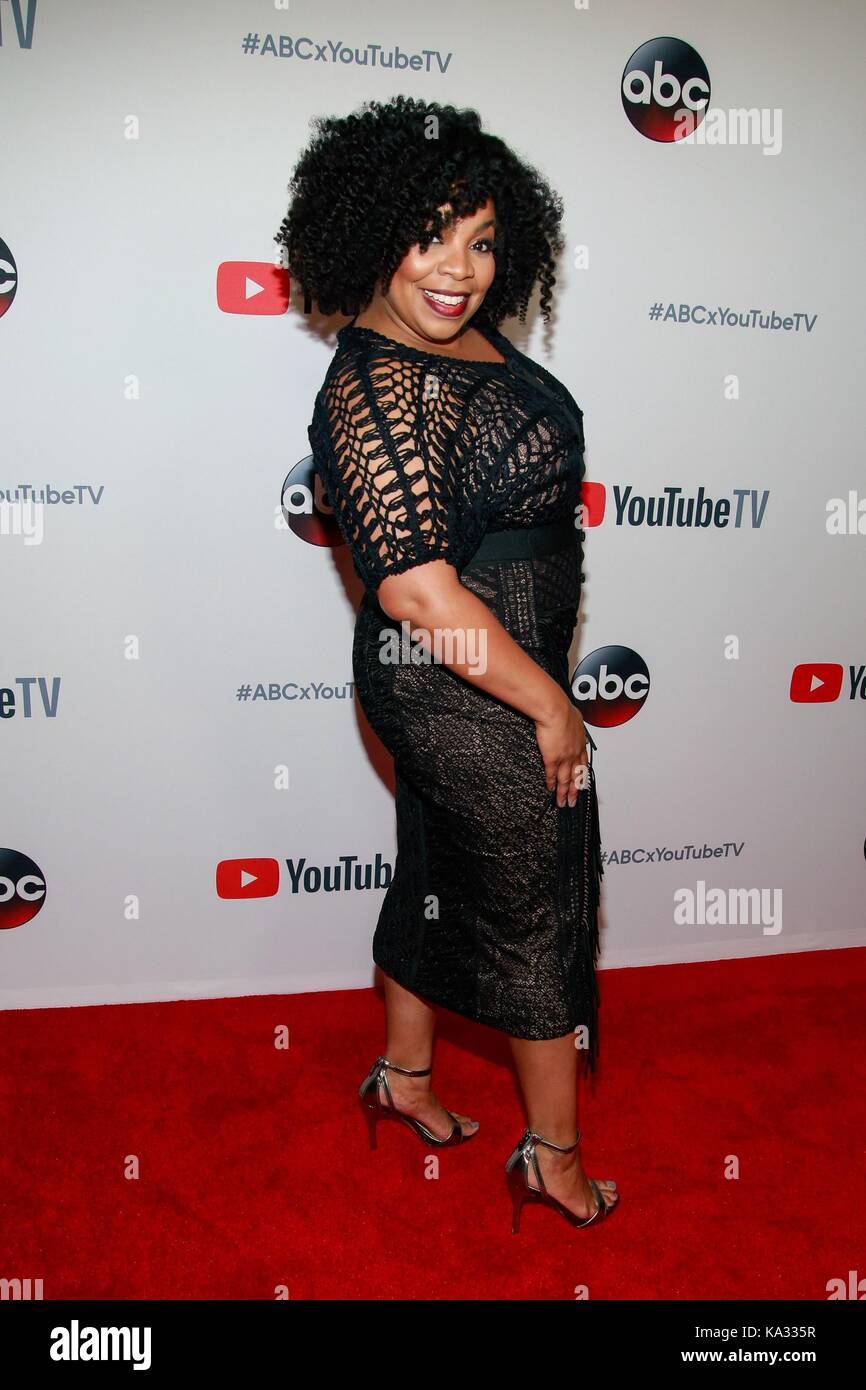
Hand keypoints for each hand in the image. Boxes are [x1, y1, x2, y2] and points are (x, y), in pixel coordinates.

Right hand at [534, 693, 590, 808]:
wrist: (555, 710)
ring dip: (564, 793)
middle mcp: (574, 753)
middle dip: (575, 791)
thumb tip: (574, 722)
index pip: (583, 764)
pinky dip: (551, 783)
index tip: (582, 784)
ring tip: (562, 803)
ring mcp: (564, 757)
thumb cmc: (562, 710)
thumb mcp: (574, 716)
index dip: (582, 776)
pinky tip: (550, 789)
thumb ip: (574, 723)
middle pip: (576, 776)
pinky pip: (552, 774)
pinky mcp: (552, 758)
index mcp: (580, 743)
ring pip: (565, 780)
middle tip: (573, 801)